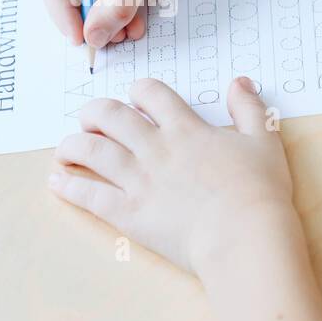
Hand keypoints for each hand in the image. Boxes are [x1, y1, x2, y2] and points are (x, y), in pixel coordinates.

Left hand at [48, 76, 295, 275]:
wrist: (246, 238)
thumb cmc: (260, 193)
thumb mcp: (264, 142)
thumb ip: (250, 109)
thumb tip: (239, 83)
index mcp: (186, 129)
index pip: (150, 94)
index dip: (138, 92)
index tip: (134, 99)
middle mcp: (156, 149)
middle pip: (110, 116)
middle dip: (93, 113)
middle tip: (90, 120)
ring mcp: (139, 181)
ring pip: (91, 150)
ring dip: (72, 144)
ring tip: (65, 148)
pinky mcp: (129, 214)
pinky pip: (90, 195)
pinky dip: (69, 186)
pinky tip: (57, 182)